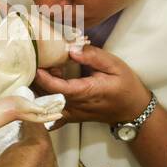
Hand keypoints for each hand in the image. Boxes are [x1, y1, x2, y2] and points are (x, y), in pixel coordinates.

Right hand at [12, 94, 63, 125]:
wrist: (8, 106)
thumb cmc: (17, 108)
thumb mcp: (29, 107)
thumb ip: (37, 109)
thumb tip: (45, 111)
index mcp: (37, 117)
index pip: (48, 117)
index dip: (55, 116)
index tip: (61, 115)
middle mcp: (35, 115)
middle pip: (47, 114)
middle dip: (54, 111)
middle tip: (61, 107)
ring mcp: (32, 111)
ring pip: (44, 110)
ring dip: (50, 107)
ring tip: (55, 104)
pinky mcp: (29, 107)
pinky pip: (39, 106)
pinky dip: (44, 105)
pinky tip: (45, 102)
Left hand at [33, 45, 148, 124]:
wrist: (132, 110)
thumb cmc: (125, 86)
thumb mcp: (115, 65)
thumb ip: (93, 56)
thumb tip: (71, 49)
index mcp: (86, 92)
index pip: (57, 87)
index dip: (42, 76)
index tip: (35, 62)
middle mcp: (74, 106)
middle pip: (45, 96)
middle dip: (36, 79)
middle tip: (37, 61)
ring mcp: (70, 114)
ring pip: (44, 104)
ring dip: (38, 88)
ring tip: (43, 70)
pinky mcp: (68, 116)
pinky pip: (48, 112)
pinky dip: (41, 100)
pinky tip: (43, 87)